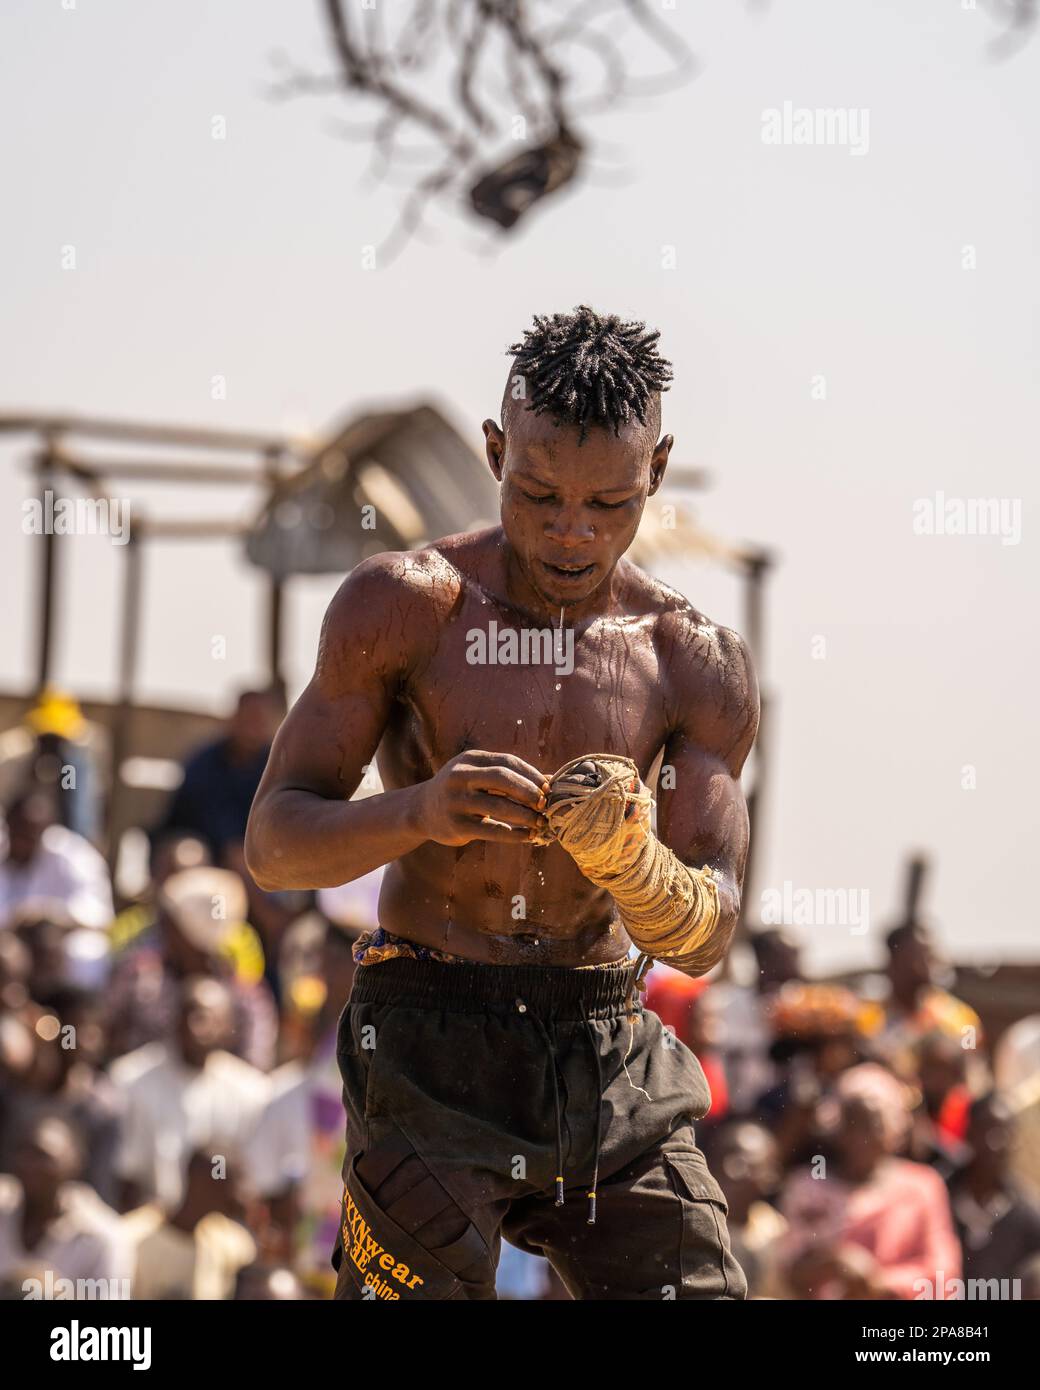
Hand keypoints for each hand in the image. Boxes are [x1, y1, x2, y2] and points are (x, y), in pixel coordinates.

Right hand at [414, 750, 549, 846]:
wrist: (421, 810)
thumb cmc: (461, 790)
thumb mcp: (479, 775)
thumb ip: (510, 776)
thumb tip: (552, 780)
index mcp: (470, 759)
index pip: (507, 762)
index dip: (531, 774)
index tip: (548, 788)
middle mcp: (460, 776)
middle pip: (502, 778)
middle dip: (529, 791)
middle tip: (546, 804)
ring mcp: (456, 801)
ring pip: (499, 806)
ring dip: (526, 816)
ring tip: (541, 822)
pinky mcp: (457, 825)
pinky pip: (492, 830)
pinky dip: (514, 835)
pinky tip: (528, 836)